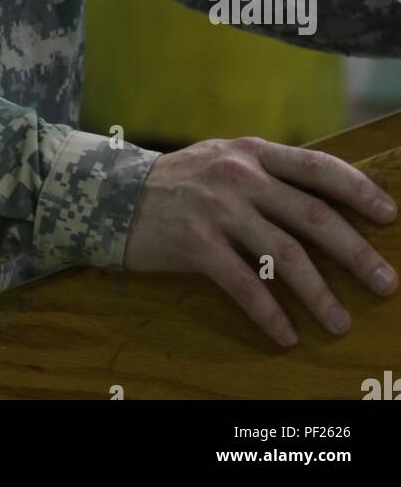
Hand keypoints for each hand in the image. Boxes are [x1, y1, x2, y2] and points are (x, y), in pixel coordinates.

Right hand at [122, 135, 397, 346]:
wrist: (113, 195)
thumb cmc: (179, 182)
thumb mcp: (224, 160)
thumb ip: (267, 173)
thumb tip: (323, 200)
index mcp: (252, 151)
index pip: (318, 167)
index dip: (358, 190)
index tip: (388, 215)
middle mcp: (240, 175)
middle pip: (312, 216)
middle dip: (355, 252)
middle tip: (385, 282)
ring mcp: (217, 208)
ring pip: (284, 255)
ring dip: (319, 294)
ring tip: (340, 322)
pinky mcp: (195, 243)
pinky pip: (244, 284)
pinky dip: (270, 314)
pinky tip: (286, 334)